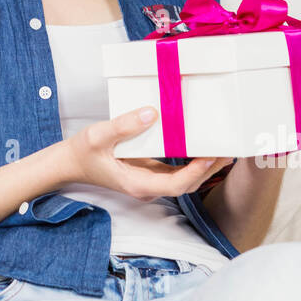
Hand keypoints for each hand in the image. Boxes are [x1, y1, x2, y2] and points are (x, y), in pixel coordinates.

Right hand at [57, 104, 234, 200]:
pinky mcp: (150, 173)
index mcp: (137, 184)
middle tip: (229, 150)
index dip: (195, 173)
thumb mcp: (98, 136)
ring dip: (205, 167)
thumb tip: (153, 113)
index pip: (175, 185)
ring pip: (184, 180)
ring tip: (224, 149)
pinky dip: (193, 163)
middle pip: (186, 185)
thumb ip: (124, 126)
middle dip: (209, 169)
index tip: (210, 156)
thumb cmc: (83, 152)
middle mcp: (147, 187)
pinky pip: (176, 172)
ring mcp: (150, 181)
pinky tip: (203, 148)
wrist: (71, 163)